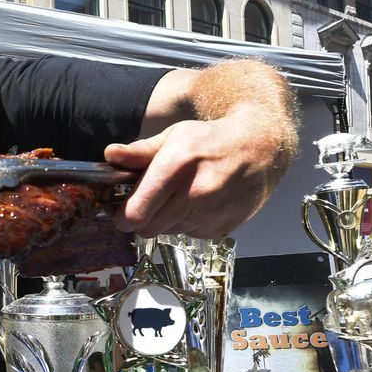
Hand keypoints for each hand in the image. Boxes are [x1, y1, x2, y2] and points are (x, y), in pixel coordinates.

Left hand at [105, 113, 286, 237]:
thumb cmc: (212, 140)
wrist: (261, 147)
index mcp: (176, 166)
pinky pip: (191, 234)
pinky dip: (188, 223)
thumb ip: (139, 152)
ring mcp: (211, 213)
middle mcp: (195, 193)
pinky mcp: (223, 227)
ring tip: (181, 196)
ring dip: (167, 220)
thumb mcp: (173, 137)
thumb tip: (110, 156)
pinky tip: (200, 203)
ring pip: (169, 232)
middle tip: (149, 202)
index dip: (122, 216)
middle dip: (142, 218)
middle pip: (148, 228)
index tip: (121, 211)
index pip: (136, 212)